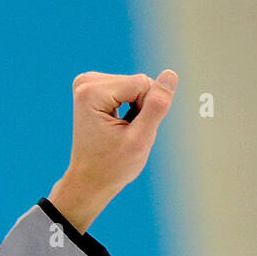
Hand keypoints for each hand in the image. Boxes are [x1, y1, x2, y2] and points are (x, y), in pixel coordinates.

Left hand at [48, 69, 177, 232]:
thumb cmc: (112, 166)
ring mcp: (88, 83)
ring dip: (137, 108)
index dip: (147, 110)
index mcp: (91, 92)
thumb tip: (170, 75)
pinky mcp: (94, 87)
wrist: (89, 180)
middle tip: (125, 133)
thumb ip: (157, 106)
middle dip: (141, 108)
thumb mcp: (140, 139)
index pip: (142, 84)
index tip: (131, 132)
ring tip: (121, 130)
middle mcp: (86, 81)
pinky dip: (130, 106)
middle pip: (138, 82)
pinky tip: (117, 123)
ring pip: (136, 85)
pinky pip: (128, 88)